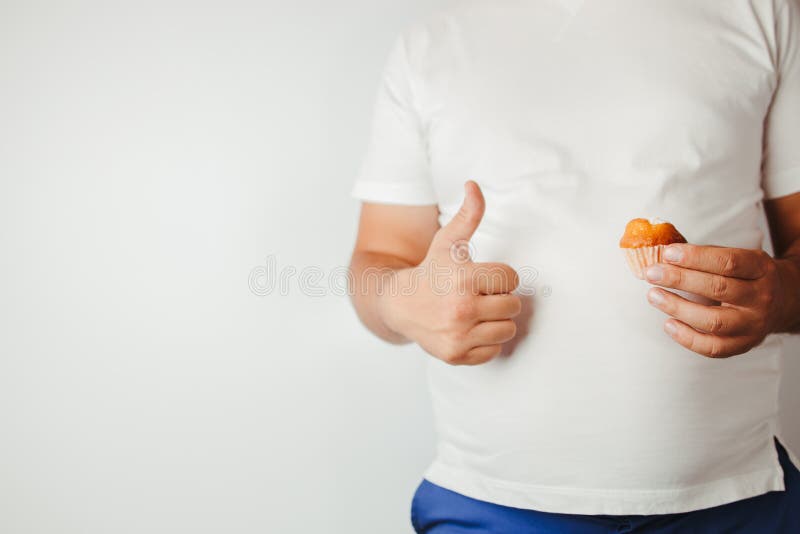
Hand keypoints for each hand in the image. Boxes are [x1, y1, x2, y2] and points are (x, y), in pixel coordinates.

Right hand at [377, 181, 520, 364]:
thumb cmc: (431, 271)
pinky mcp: (456, 355)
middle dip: (499, 299)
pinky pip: (494, 351)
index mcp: (463, 278)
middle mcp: (461, 309)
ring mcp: (458, 335)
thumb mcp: (448, 241)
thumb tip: (474, 185)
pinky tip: (468, 329)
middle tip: (478, 296)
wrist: (400, 305)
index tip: (483, 278)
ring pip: (507, 330)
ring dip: (495, 321)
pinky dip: (485, 342)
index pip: (511, 279)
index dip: (500, 277)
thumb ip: (468, 215)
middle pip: (512, 306)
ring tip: (475, 313)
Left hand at [644, 244, 785, 357]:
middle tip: (651, 273)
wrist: (783, 300)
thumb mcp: (739, 257)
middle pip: (717, 289)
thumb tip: (665, 254)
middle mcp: (760, 297)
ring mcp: (753, 324)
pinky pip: (713, 348)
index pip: (728, 262)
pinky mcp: (743, 344)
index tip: (668, 253)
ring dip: (678, 308)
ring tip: (654, 296)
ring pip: (713, 321)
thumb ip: (707, 256)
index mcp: (760, 269)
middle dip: (679, 280)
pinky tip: (668, 323)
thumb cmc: (747, 275)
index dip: (695, 257)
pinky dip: (687, 337)